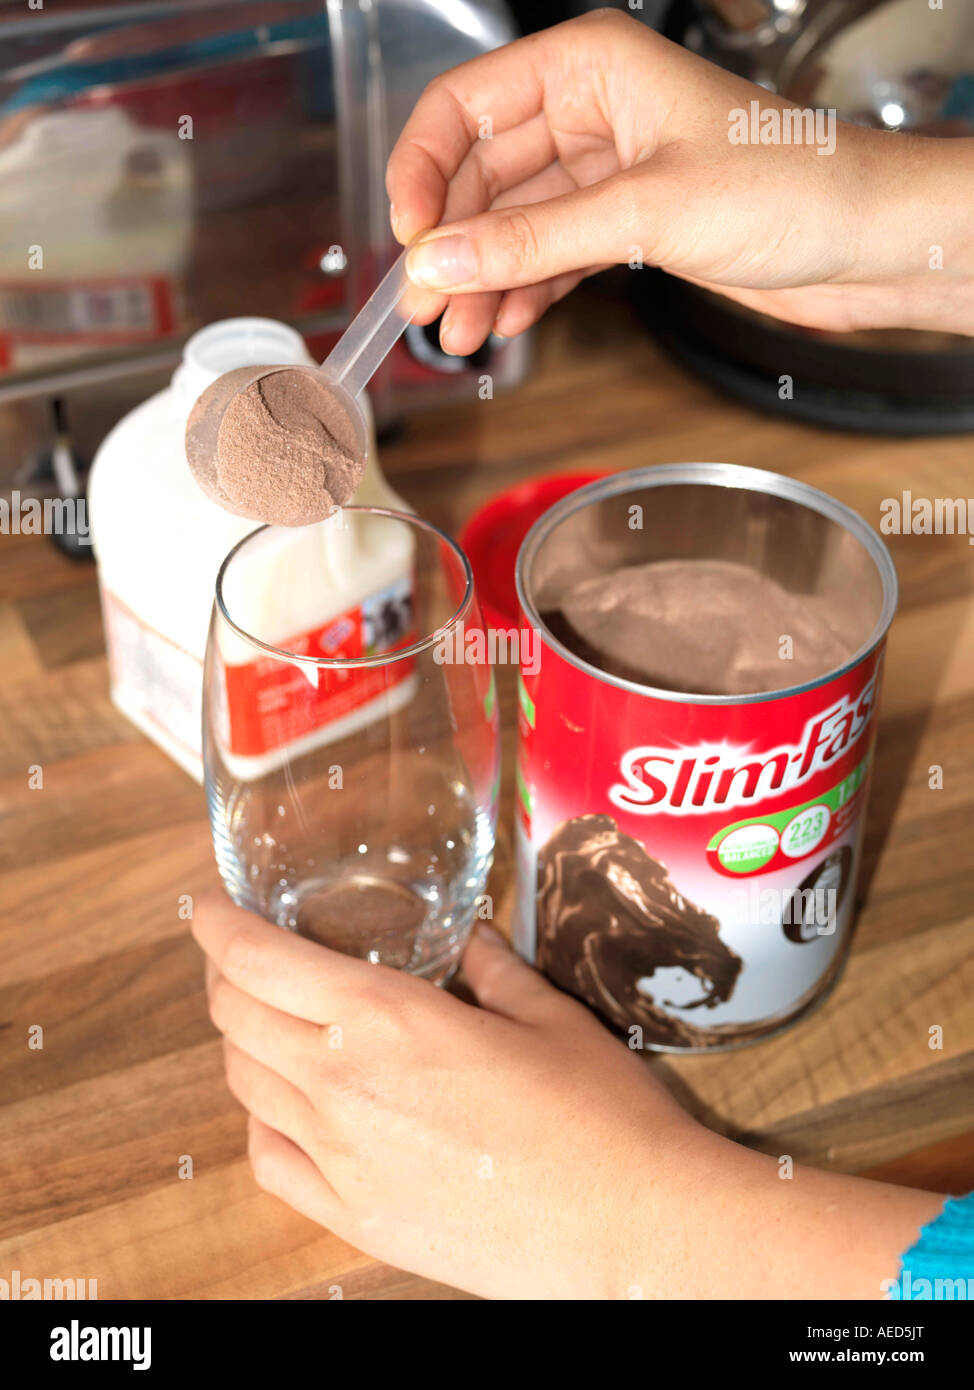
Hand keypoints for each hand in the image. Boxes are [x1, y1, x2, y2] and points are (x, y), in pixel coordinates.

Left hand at [193, 893, 942, 1299]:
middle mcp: (343, 1086)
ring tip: (269, 1019)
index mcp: (386, 1020)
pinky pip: (270, 1160)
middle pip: (234, 1016)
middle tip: (243, 954)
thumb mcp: (547, 1015)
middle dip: (225, 973)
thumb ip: (492, 969)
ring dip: (242, 1039)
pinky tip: (289, 1105)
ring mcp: (340, 1160)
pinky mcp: (354, 1217)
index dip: (217, 925)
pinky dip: (262, 1121)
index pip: (257, 959)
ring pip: (243, 1083)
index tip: (207, 908)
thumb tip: (469, 943)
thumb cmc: (599, 1118)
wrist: (628, 1231)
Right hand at [386, 9, 973, 351]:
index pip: (466, 108)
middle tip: (421, 307)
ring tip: (457, 336)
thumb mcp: (645, 211)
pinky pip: (551, 254)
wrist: (867, 240)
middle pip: (482, 174)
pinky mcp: (627, 225)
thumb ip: (532, 239)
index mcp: (591, 68)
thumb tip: (437, 261)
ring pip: (514, 224)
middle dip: (450, 244)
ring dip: (483, 280)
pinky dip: (526, 291)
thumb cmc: (789, 187)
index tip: (406, 240)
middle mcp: (592, 111)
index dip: (424, 172)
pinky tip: (505, 327)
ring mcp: (608, 171)